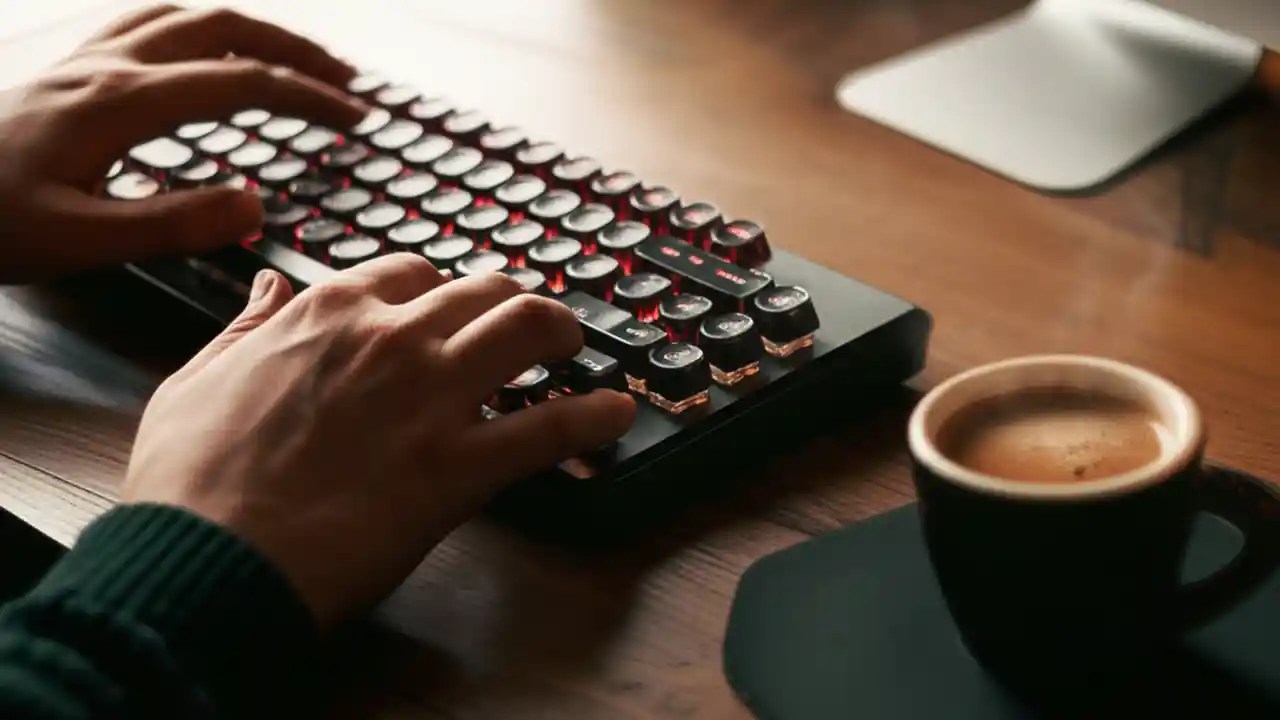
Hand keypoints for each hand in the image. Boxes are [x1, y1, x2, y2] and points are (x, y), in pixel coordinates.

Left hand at [0, 5, 365, 282]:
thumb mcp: (81, 240)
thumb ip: (174, 222)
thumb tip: (255, 203)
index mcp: (121, 103)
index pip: (241, 82)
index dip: (309, 96)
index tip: (355, 118)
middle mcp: (108, 64)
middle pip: (226, 28)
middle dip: (296, 50)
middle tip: (346, 81)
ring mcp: (85, 57)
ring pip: (188, 15)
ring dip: (254, 29)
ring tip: (294, 56)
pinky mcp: (68, 67)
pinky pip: (148, 19)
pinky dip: (200, 24)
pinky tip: (208, 45)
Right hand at [123, 258, 636, 626]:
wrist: (208, 556)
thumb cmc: (193, 478)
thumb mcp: (200, 377)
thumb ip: (247, 325)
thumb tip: (269, 285)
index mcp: (330, 312)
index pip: (410, 271)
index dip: (438, 291)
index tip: (448, 310)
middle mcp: (392, 337)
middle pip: (484, 289)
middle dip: (512, 303)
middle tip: (526, 328)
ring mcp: (434, 396)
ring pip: (530, 329)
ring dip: (563, 332)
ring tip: (575, 349)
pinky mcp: (462, 464)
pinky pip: (552, 426)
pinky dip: (594, 416)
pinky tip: (615, 414)